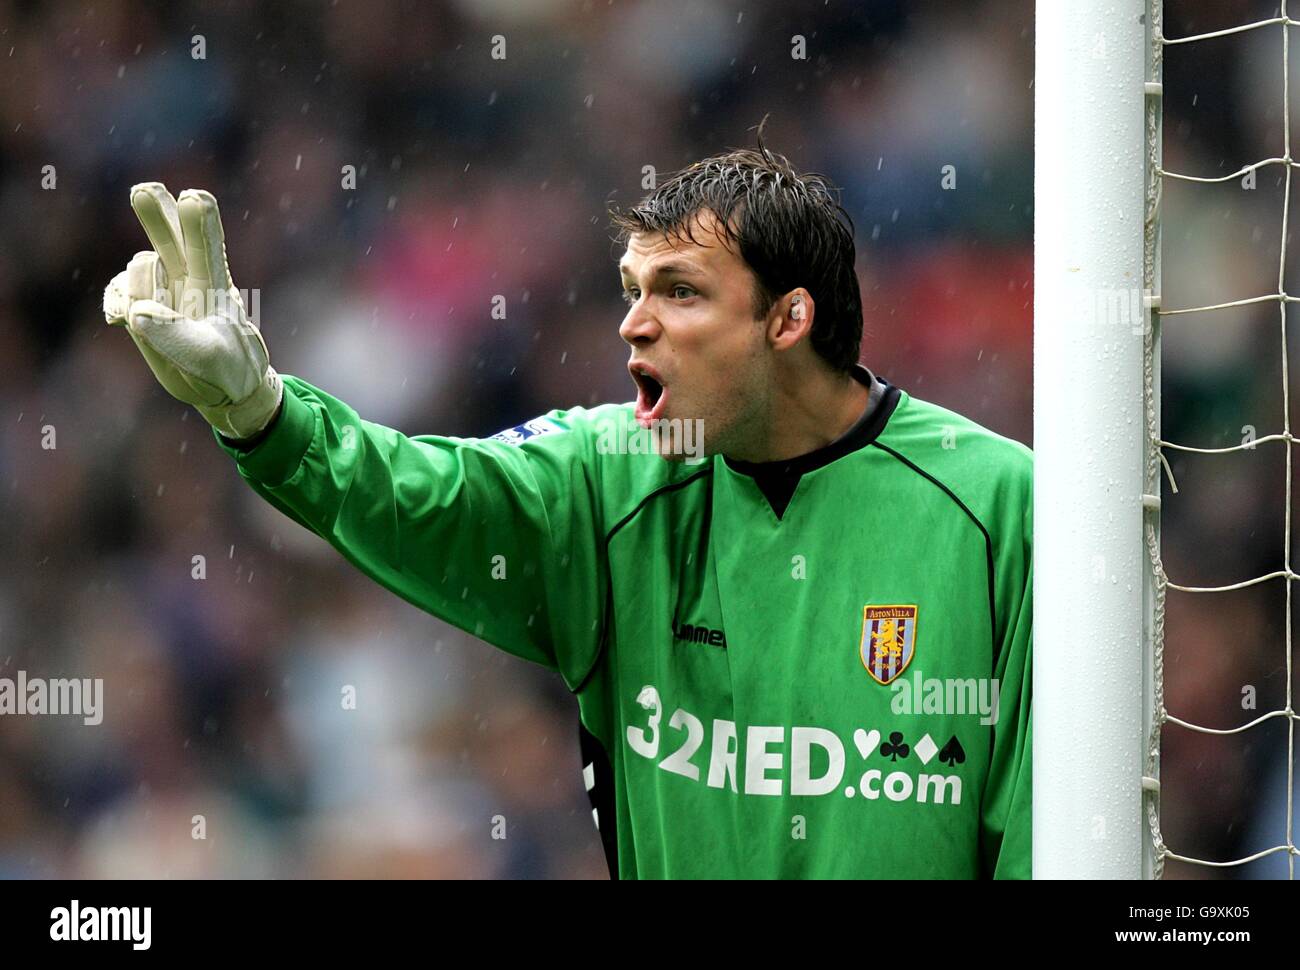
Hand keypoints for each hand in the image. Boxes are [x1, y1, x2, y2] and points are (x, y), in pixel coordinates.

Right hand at [103, 182, 281, 439]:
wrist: (219, 388)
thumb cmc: (228, 369)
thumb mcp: (210, 359)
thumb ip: (177, 336)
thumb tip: (138, 312)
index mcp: (215, 285)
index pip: (207, 246)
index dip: (200, 223)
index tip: (195, 197)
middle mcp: (187, 279)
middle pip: (170, 236)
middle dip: (158, 213)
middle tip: (144, 190)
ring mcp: (162, 290)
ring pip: (139, 268)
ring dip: (140, 289)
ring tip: (155, 320)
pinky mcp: (140, 307)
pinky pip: (117, 294)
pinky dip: (115, 303)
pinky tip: (118, 320)